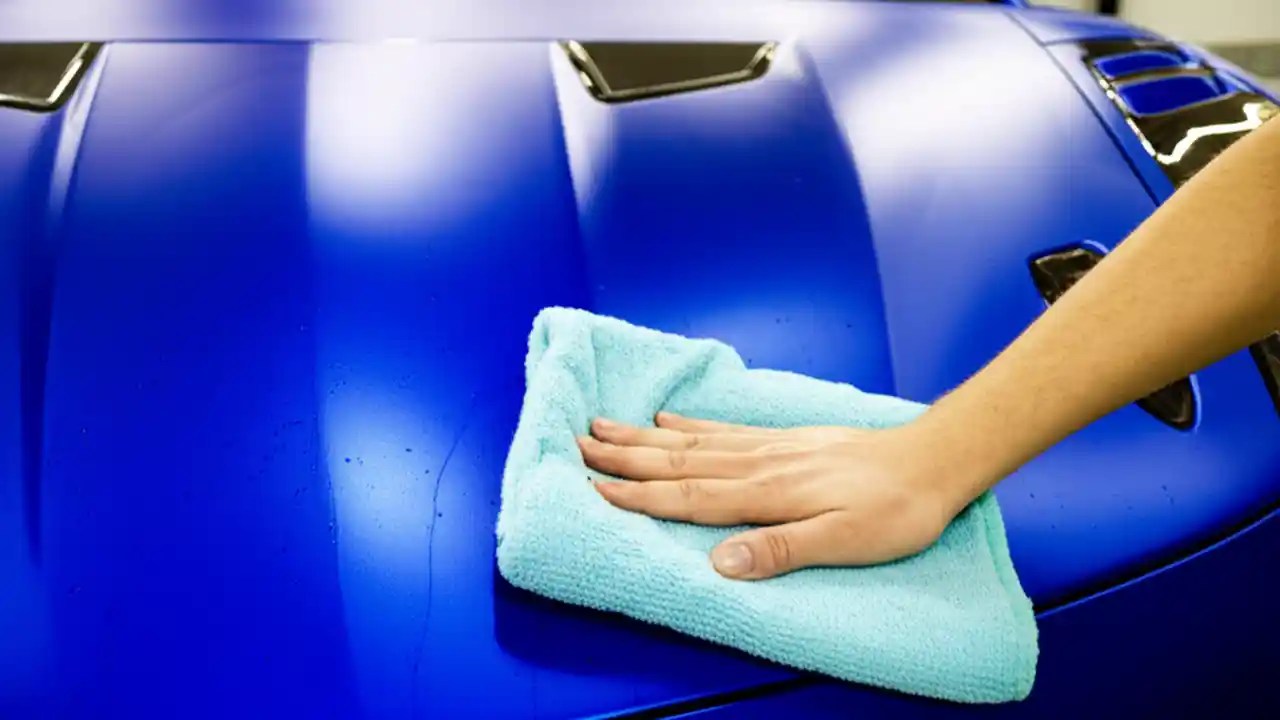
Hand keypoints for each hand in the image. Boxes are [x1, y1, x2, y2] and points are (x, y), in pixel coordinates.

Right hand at [578, 412, 964, 580]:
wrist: (932, 461)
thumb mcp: (844, 541)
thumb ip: (780, 550)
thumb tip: (718, 563)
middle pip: (678, 461)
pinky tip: (668, 418)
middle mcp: (758, 464)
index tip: (594, 489)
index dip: (640, 496)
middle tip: (577, 446)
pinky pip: (724, 429)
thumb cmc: (894, 510)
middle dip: (625, 457)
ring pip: (693, 441)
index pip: (689, 496)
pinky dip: (690, 423)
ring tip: (604, 427)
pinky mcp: (784, 440)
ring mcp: (769, 447)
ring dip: (645, 437)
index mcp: (766, 493)